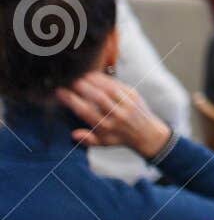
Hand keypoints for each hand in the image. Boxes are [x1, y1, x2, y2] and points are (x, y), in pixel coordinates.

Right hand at [56, 72, 171, 160]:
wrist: (147, 134)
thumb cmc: (119, 138)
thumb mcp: (102, 143)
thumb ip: (87, 140)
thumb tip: (73, 134)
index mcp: (107, 127)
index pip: (86, 112)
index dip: (71, 100)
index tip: (60, 92)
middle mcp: (117, 115)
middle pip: (97, 98)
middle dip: (82, 87)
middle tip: (70, 81)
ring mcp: (127, 104)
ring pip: (109, 89)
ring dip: (94, 80)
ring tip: (81, 76)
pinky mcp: (134, 95)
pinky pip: (119, 85)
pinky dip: (106, 79)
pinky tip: (96, 76)